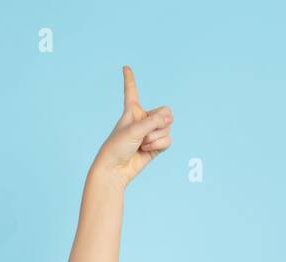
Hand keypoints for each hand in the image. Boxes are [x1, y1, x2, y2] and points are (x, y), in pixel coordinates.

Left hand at [93, 66, 172, 186]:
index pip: (131, 91)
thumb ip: (154, 122)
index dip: (129, 80)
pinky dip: (159, 145)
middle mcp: (143, 119)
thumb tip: (170, 121)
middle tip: (146, 132)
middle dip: (159, 122)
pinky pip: (168, 140)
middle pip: (165, 112)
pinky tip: (146, 150)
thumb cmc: (117, 147)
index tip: (125, 67)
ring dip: (155, 137)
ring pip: (167, 128)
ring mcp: (150, 132)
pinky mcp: (156, 145)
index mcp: (132, 110)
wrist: (115, 170)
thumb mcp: (134, 129)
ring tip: (141, 144)